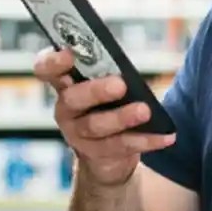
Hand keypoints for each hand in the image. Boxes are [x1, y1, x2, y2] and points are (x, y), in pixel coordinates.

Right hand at [32, 47, 174, 185]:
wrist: (107, 155)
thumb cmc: (109, 106)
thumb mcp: (108, 85)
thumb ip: (110, 73)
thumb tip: (128, 71)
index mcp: (65, 84)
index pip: (46, 69)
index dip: (52, 62)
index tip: (69, 54)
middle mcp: (66, 109)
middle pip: (73, 98)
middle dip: (96, 91)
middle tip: (120, 84)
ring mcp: (77, 134)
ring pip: (96, 126)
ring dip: (122, 118)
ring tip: (144, 111)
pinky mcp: (95, 154)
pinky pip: (120, 147)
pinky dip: (146, 140)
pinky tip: (166, 136)